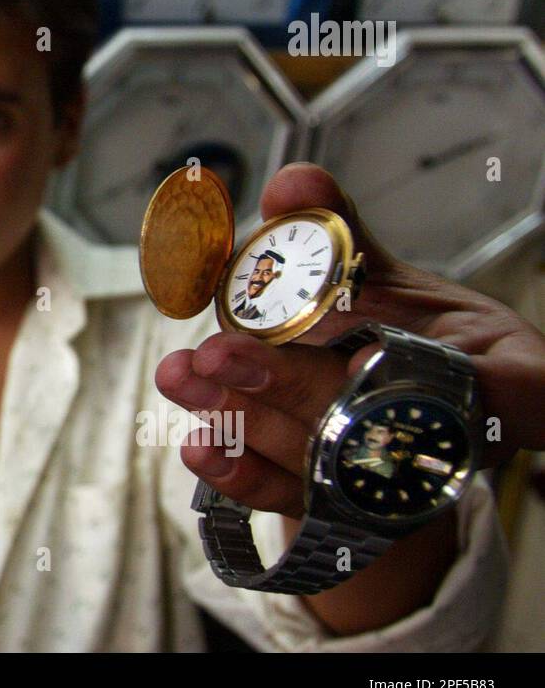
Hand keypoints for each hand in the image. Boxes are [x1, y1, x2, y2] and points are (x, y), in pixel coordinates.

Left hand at [156, 162, 544, 517]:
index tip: (372, 348)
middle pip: (372, 416)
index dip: (448, 372)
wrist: (396, 403)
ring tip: (183, 377)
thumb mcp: (386, 276)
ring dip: (244, 420)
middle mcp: (449, 430)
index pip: (503, 384)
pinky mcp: (337, 504)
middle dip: (288, 384)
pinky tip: (200, 448)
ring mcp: (390, 474)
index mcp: (495, 371)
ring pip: (322, 457)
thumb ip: (338, 230)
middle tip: (219, 354)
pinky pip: (292, 498)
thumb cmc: (406, 332)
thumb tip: (292, 183)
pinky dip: (242, 475)